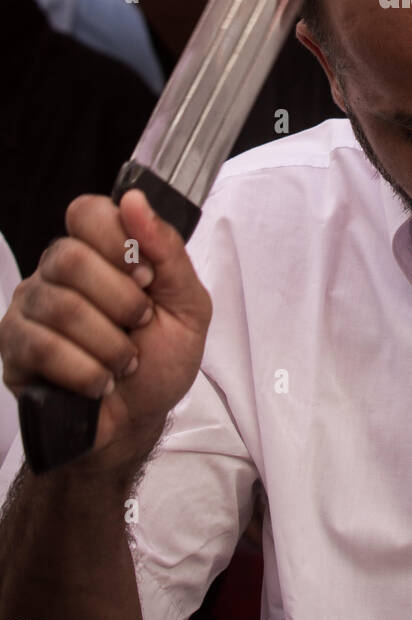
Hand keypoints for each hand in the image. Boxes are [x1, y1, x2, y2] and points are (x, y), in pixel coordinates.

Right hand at [0, 190, 211, 472]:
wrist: (138, 421)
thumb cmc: (161, 359)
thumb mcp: (186, 304)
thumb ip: (167, 250)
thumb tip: (133, 199)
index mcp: (100, 250)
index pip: (86, 212)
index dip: (116, 240)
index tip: (146, 276)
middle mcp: (58, 271)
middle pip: (69, 257)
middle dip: (120, 301)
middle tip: (139, 325)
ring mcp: (31, 307)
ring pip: (59, 306)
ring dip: (108, 344)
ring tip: (124, 362)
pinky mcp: (15, 348)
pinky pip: (42, 346)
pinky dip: (84, 370)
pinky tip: (100, 382)